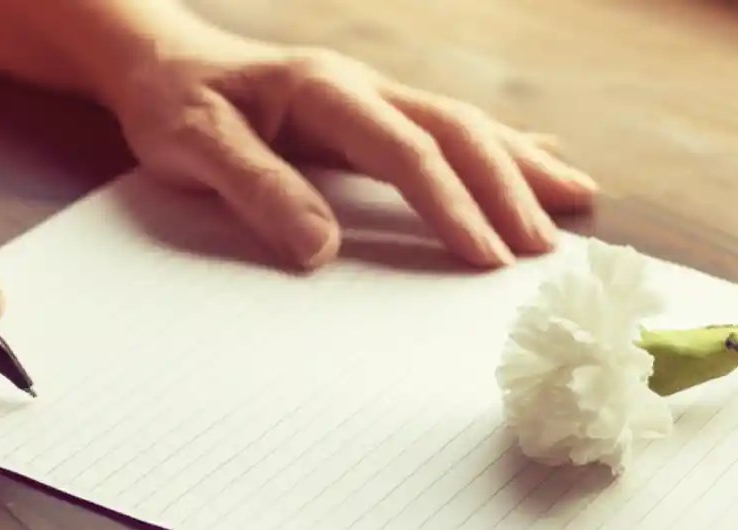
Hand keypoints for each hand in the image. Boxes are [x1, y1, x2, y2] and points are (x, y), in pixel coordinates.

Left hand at [108, 40, 597, 269]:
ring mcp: (373, 97)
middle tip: (544, 251)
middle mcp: (362, 86)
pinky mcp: (371, 115)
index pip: (404, 150)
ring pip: (464, 124)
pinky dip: (500, 149)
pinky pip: (447, 130)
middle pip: (455, 130)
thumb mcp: (194, 145)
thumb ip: (255, 190)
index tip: (485, 259)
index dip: (449, 204)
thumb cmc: (174, 105)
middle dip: (506, 189)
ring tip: (576, 202)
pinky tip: (539, 160)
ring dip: (520, 166)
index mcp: (324, 90)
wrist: (162, 64)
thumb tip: (320, 251)